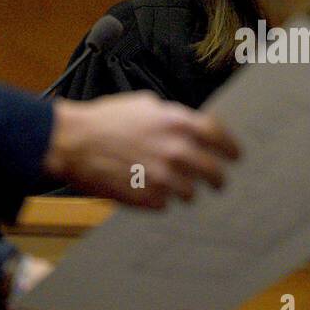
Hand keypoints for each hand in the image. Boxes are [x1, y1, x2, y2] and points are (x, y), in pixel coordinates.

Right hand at [43, 93, 238, 207]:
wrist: (73, 142)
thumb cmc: (104, 120)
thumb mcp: (144, 105)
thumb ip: (172, 117)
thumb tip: (191, 126)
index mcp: (178, 124)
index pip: (220, 138)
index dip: (232, 149)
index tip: (236, 157)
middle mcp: (176, 151)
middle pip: (215, 173)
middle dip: (219, 180)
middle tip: (218, 183)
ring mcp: (163, 178)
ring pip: (191, 193)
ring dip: (185, 191)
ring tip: (171, 186)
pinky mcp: (147, 198)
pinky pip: (165, 205)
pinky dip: (159, 200)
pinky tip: (146, 190)